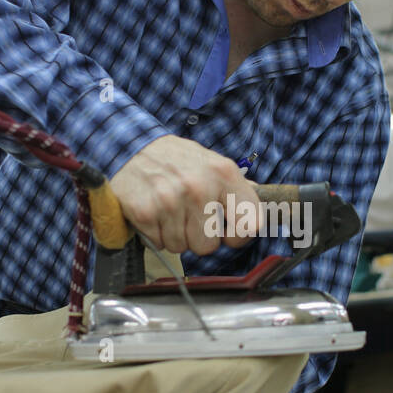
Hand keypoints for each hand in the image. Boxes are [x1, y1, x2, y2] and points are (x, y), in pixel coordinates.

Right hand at [108, 135, 261, 255]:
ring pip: (182, 247)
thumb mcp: (212, 162)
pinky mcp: (145, 212)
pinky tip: (154, 212)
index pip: (250, 224)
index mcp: (224, 174)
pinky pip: (159, 243)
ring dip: (175, 235)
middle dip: (199, 237)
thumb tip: (263, 207)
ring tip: (168, 210)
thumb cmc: (175, 159)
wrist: (129, 145)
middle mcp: (199, 187)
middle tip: (188, 216)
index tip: (228, 232)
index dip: (239, 235)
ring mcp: (171, 201)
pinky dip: (155, 234)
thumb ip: (236, 187)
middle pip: (210, 245)